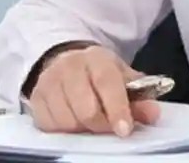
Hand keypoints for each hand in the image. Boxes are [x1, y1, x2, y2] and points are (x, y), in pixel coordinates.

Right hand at [27, 45, 160, 136]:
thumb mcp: (122, 77)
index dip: (117, 108)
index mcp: (95, 58)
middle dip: (101, 125)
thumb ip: (139, 96)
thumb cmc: (97, 73)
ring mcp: (48, 83)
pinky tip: (72, 121)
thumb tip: (152, 114)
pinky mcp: (36, 99)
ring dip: (82, 129)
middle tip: (109, 127)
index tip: (125, 129)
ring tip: (89, 122)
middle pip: (86, 109)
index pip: (106, 82)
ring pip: (67, 121)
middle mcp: (69, 67)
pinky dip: (63, 131)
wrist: (64, 61)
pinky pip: (49, 126)